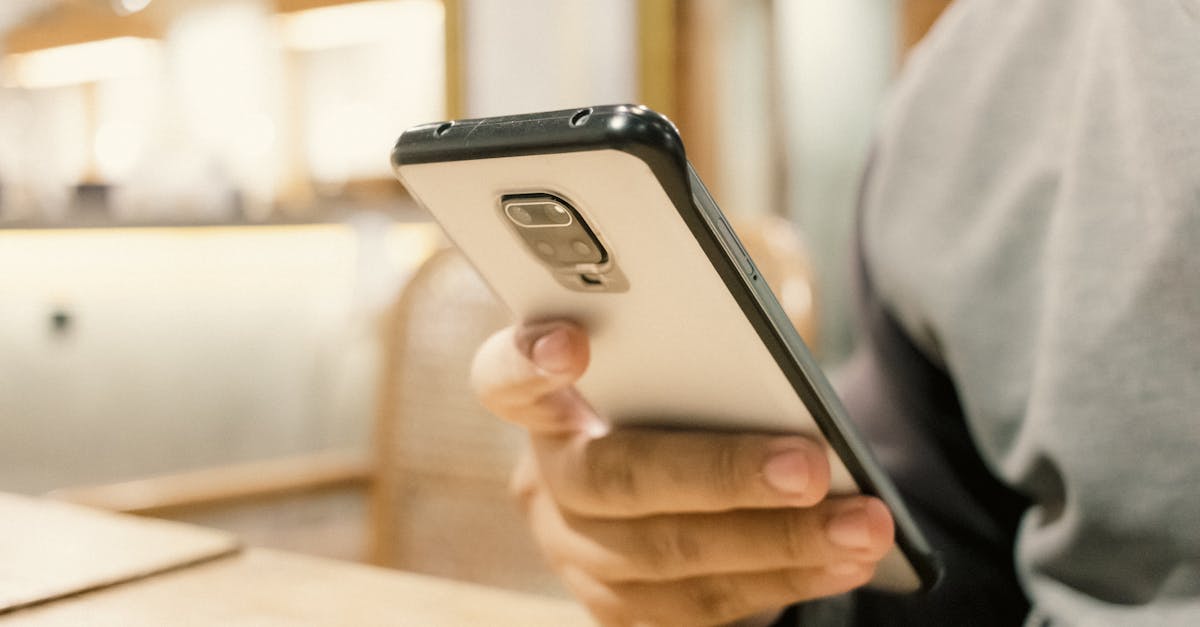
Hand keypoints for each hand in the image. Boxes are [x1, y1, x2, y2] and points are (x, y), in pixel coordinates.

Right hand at [472, 321, 895, 626]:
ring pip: (666, 561)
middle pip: (613, 481)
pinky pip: (699, 610)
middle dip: (721, 476)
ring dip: (780, 545)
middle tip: (812, 466)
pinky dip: (782, 583)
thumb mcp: (678, 368)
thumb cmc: (683, 402)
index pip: (502, 377)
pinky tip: (845, 563)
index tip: (570, 344)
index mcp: (545, 404)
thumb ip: (695, 360)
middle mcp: (548, 483)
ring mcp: (579, 557)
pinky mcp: (621, 610)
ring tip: (864, 526)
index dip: (527, 363)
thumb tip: (782, 389)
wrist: (674, 486)